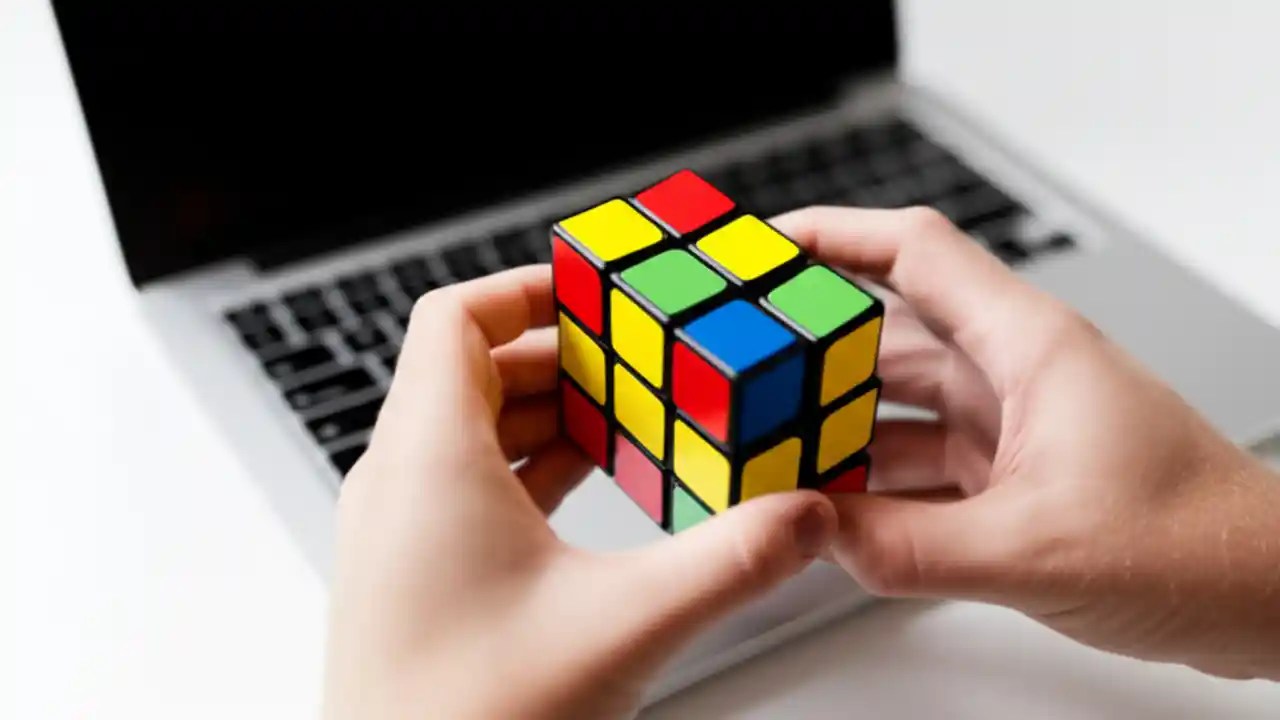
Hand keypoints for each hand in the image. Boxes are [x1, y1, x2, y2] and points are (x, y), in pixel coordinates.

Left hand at [320, 265, 837, 719]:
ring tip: (625, 415)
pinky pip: (463, 479)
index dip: (527, 288)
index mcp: (429, 460)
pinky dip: (525, 464)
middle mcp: (397, 482)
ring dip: (544, 412)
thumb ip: (732, 560)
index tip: (594, 290)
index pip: (455, 315)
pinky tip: (587, 487)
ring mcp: (394, 529)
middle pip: (471, 366)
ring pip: (466, 424)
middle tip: (636, 355)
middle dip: (559, 354)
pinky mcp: (408, 572)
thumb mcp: (627, 625)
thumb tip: (808, 514)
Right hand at [771, 206, 1279, 679]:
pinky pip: (918, 465)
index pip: (914, 253)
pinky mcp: (1011, 476)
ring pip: (896, 408)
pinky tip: (830, 509)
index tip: (763, 247)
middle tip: (741, 368)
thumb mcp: (1033, 549)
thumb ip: (909, 548)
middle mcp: (1013, 374)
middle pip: (887, 335)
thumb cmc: (1198, 543)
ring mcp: (1010, 426)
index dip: (832, 235)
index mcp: (1028, 347)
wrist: (1267, 597)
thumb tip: (814, 535)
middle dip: (811, 351)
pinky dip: (870, 485)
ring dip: (836, 428)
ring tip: (769, 447)